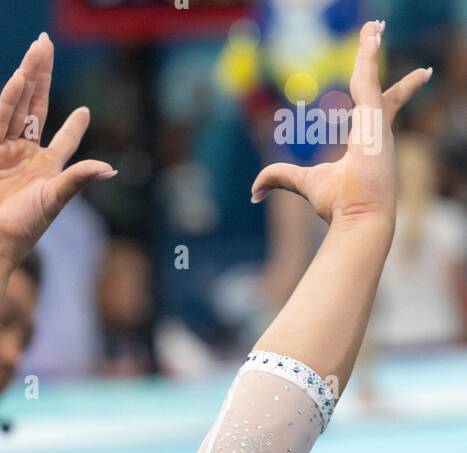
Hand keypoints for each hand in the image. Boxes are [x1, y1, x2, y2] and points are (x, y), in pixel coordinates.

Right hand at [0, 32, 114, 265]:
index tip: (85, 111)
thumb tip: (110, 168)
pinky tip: (20, 78)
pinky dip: (9, 99)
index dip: (74, 126)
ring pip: (18, 106)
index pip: (64, 140)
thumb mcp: (54, 199)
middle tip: (47, 45)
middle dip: (43, 77)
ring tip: (36, 48)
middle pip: (37, 107)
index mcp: (47, 170)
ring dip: (28, 77)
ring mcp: (3, 152)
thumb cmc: (21, 229)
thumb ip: (78, 177)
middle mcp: (25, 157)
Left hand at [251, 20, 431, 226]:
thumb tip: (253, 192)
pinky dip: (368, 55)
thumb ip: (280, 178)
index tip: (408, 82)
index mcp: (368, 140)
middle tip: (377, 33)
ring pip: (371, 75)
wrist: (359, 217)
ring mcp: (378, 122)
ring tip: (373, 25)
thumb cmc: (339, 204)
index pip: (380, 108)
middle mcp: (377, 128)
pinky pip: (369, 77)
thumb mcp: (304, 184)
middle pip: (376, 84)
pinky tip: (369, 35)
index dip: (394, 93)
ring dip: (370, 48)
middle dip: (375, 59)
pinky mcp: (374, 117)